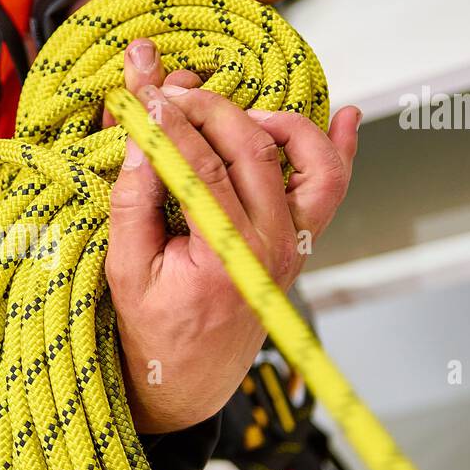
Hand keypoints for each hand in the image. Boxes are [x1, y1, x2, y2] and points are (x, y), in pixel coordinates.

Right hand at [107, 39, 359, 434]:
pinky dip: (339, 148)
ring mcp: (293, 243)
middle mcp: (271, 247)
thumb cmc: (155, 330)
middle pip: (251, 149)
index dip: (169, 121)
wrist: (190, 379)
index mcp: (224, 258)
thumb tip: (142, 136)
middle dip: (207, 107)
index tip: (146, 90)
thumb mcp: (125, 271)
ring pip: (305, 159)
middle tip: (170, 91)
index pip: (199, 166)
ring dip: (269, 119)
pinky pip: (332, 188)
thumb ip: (132, 201)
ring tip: (226, 110)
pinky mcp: (301, 242)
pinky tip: (343, 115)